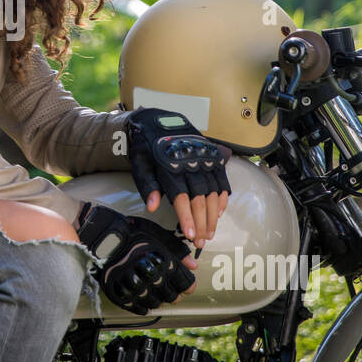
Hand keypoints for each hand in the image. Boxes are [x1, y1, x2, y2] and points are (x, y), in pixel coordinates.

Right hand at [75, 202, 196, 315]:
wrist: (103, 236)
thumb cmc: (131, 234)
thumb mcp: (158, 236)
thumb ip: (177, 250)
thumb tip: (192, 265)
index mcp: (161, 260)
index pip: (183, 282)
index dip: (187, 286)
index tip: (187, 286)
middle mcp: (149, 274)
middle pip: (170, 294)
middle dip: (174, 294)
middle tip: (172, 292)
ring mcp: (134, 284)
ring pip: (154, 302)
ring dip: (159, 301)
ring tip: (158, 296)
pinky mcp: (119, 290)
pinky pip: (135, 306)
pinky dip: (142, 307)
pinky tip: (144, 303)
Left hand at [127, 107, 231, 251]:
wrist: (157, 120)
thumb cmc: (146, 147)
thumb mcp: (139, 164)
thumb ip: (147, 185)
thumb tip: (153, 207)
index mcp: (171, 165)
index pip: (181, 196)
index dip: (186, 217)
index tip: (189, 235)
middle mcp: (190, 162)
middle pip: (199, 197)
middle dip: (201, 222)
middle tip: (201, 241)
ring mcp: (204, 159)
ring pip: (212, 191)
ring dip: (213, 214)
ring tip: (210, 233)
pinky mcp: (212, 157)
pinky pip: (222, 180)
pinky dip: (222, 197)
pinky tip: (219, 213)